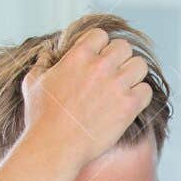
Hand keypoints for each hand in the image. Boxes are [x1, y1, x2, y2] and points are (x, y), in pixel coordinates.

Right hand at [21, 27, 153, 170]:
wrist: (56, 145)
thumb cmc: (41, 117)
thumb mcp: (33, 81)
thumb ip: (42, 62)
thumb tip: (47, 52)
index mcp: (78, 55)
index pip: (101, 35)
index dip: (100, 46)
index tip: (97, 60)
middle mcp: (100, 66)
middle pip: (124, 47)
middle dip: (119, 59)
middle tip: (113, 75)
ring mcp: (117, 85)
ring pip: (140, 65)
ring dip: (134, 74)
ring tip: (124, 87)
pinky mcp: (129, 106)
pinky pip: (147, 90)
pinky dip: (140, 96)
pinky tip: (129, 104)